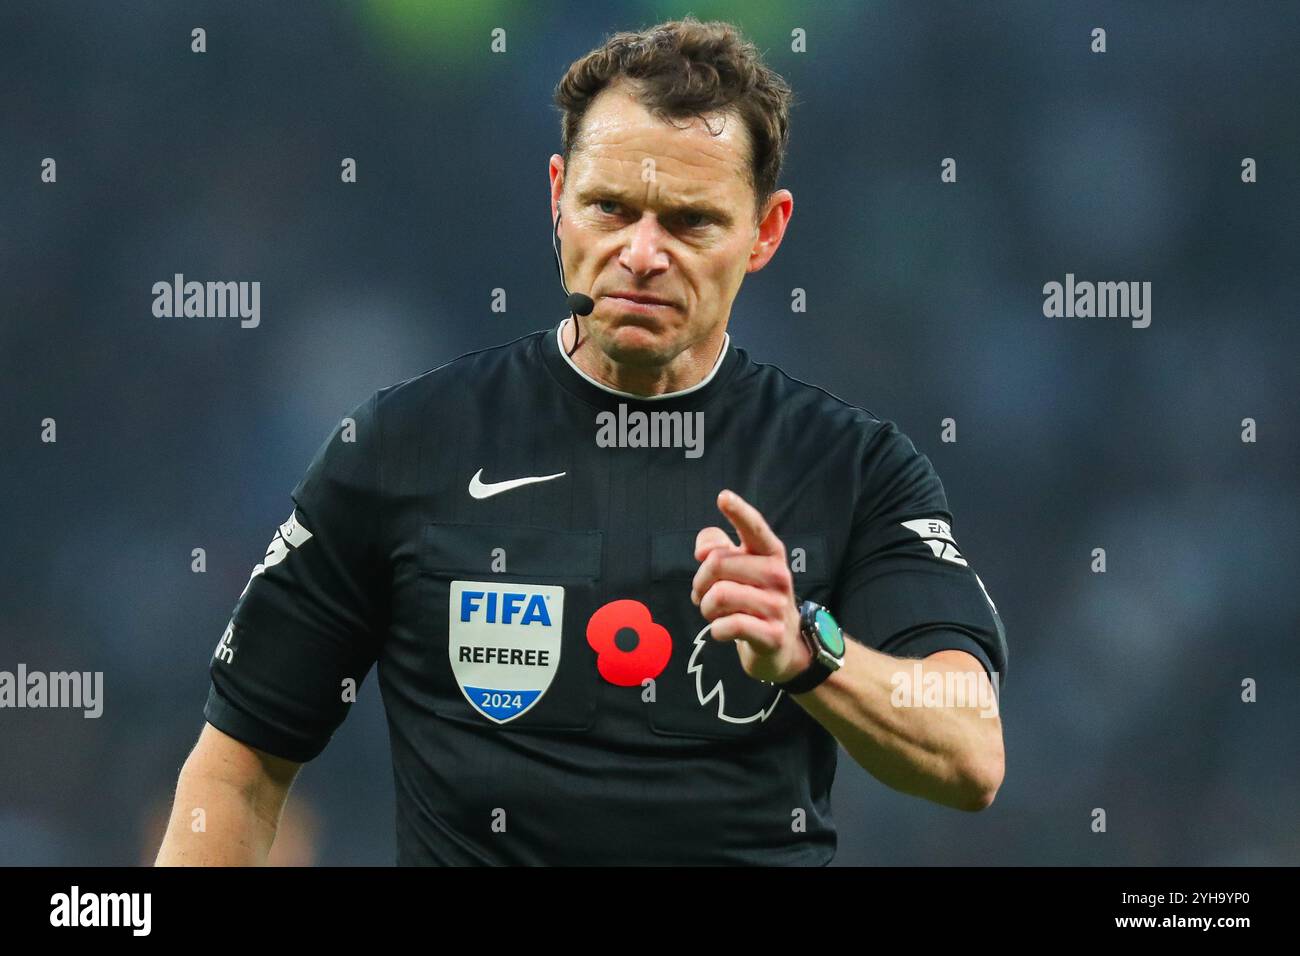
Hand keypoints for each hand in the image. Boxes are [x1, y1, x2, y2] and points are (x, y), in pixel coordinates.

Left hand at [691, 489, 810, 684]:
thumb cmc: (752, 598)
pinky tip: (722, 630)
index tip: (723, 497)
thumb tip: (703, 551)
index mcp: (769, 553)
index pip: (754, 528)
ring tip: (713, 612)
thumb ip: (716, 546)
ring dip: (705, 607)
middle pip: (717, 564)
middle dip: (700, 581)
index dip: (738, 511)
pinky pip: (726, 626)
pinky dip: (715, 630)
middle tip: (702, 594)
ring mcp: (777, 606)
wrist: (781, 645)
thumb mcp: (738, 568)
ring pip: (718, 595)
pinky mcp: (772, 634)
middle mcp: (778, 575)